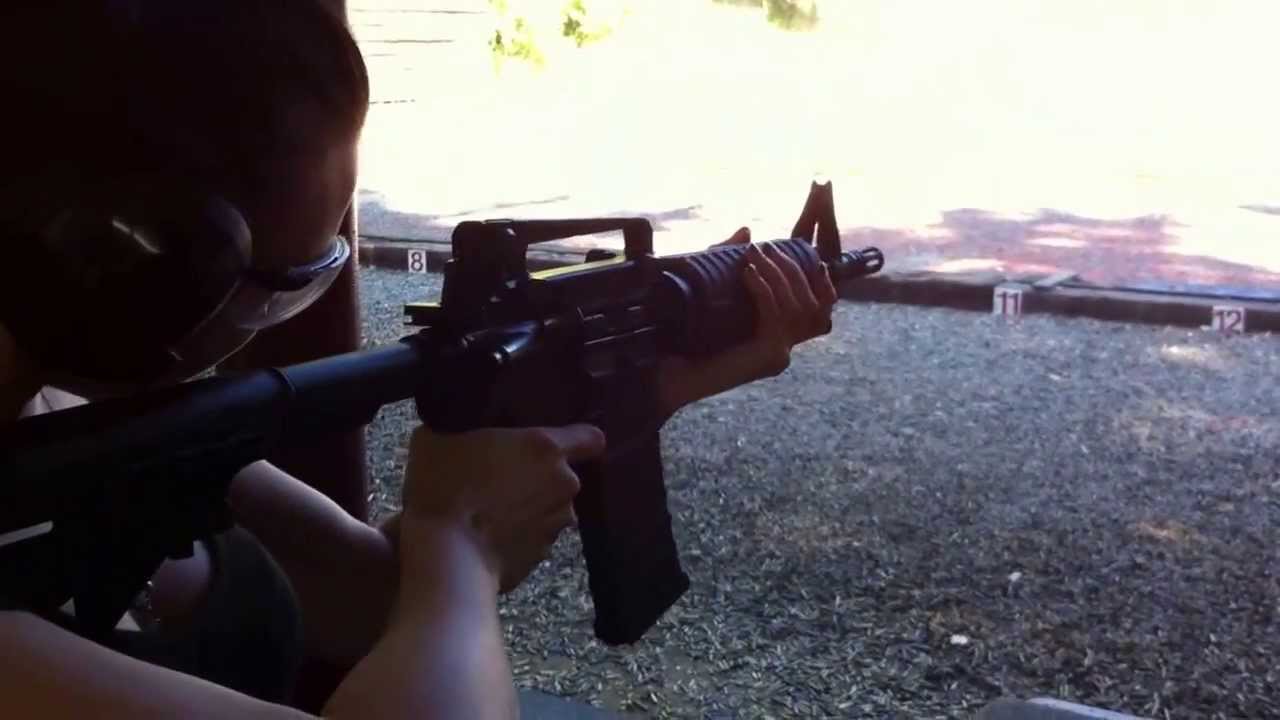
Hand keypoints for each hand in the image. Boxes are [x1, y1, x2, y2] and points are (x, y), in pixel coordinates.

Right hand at [400, 424, 605, 592]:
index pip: (591, 438)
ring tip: (492, 512)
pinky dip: (519, 536)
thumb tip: (458, 429)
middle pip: (564, 476)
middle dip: (540, 478)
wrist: (446, 556)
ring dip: (531, 509)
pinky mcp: (542, 556)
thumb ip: (465, 429)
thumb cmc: (444, 487)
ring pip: (551, 509)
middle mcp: (563, 484)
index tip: (560, 444)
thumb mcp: (439, 439)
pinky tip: (489, 536)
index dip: (579, 441)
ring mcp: (556, 523)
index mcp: (546, 448)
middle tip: (503, 479)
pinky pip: (535, 538)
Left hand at [657, 226, 838, 414]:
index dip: (825, 288)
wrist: (666, 373)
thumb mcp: (712, 289)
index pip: (820, 316)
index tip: (816, 263)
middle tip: (764, 248)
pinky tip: (748, 274)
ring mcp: (777, 354)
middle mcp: (782, 349)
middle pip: (812, 305)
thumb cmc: (683, 335)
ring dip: (777, 274)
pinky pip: (775, 315)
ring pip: (796, 307)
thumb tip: (748, 231)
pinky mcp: (767, 355)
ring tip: (754, 255)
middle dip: (792, 269)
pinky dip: (764, 290)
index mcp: (776, 339)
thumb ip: (729, 261)